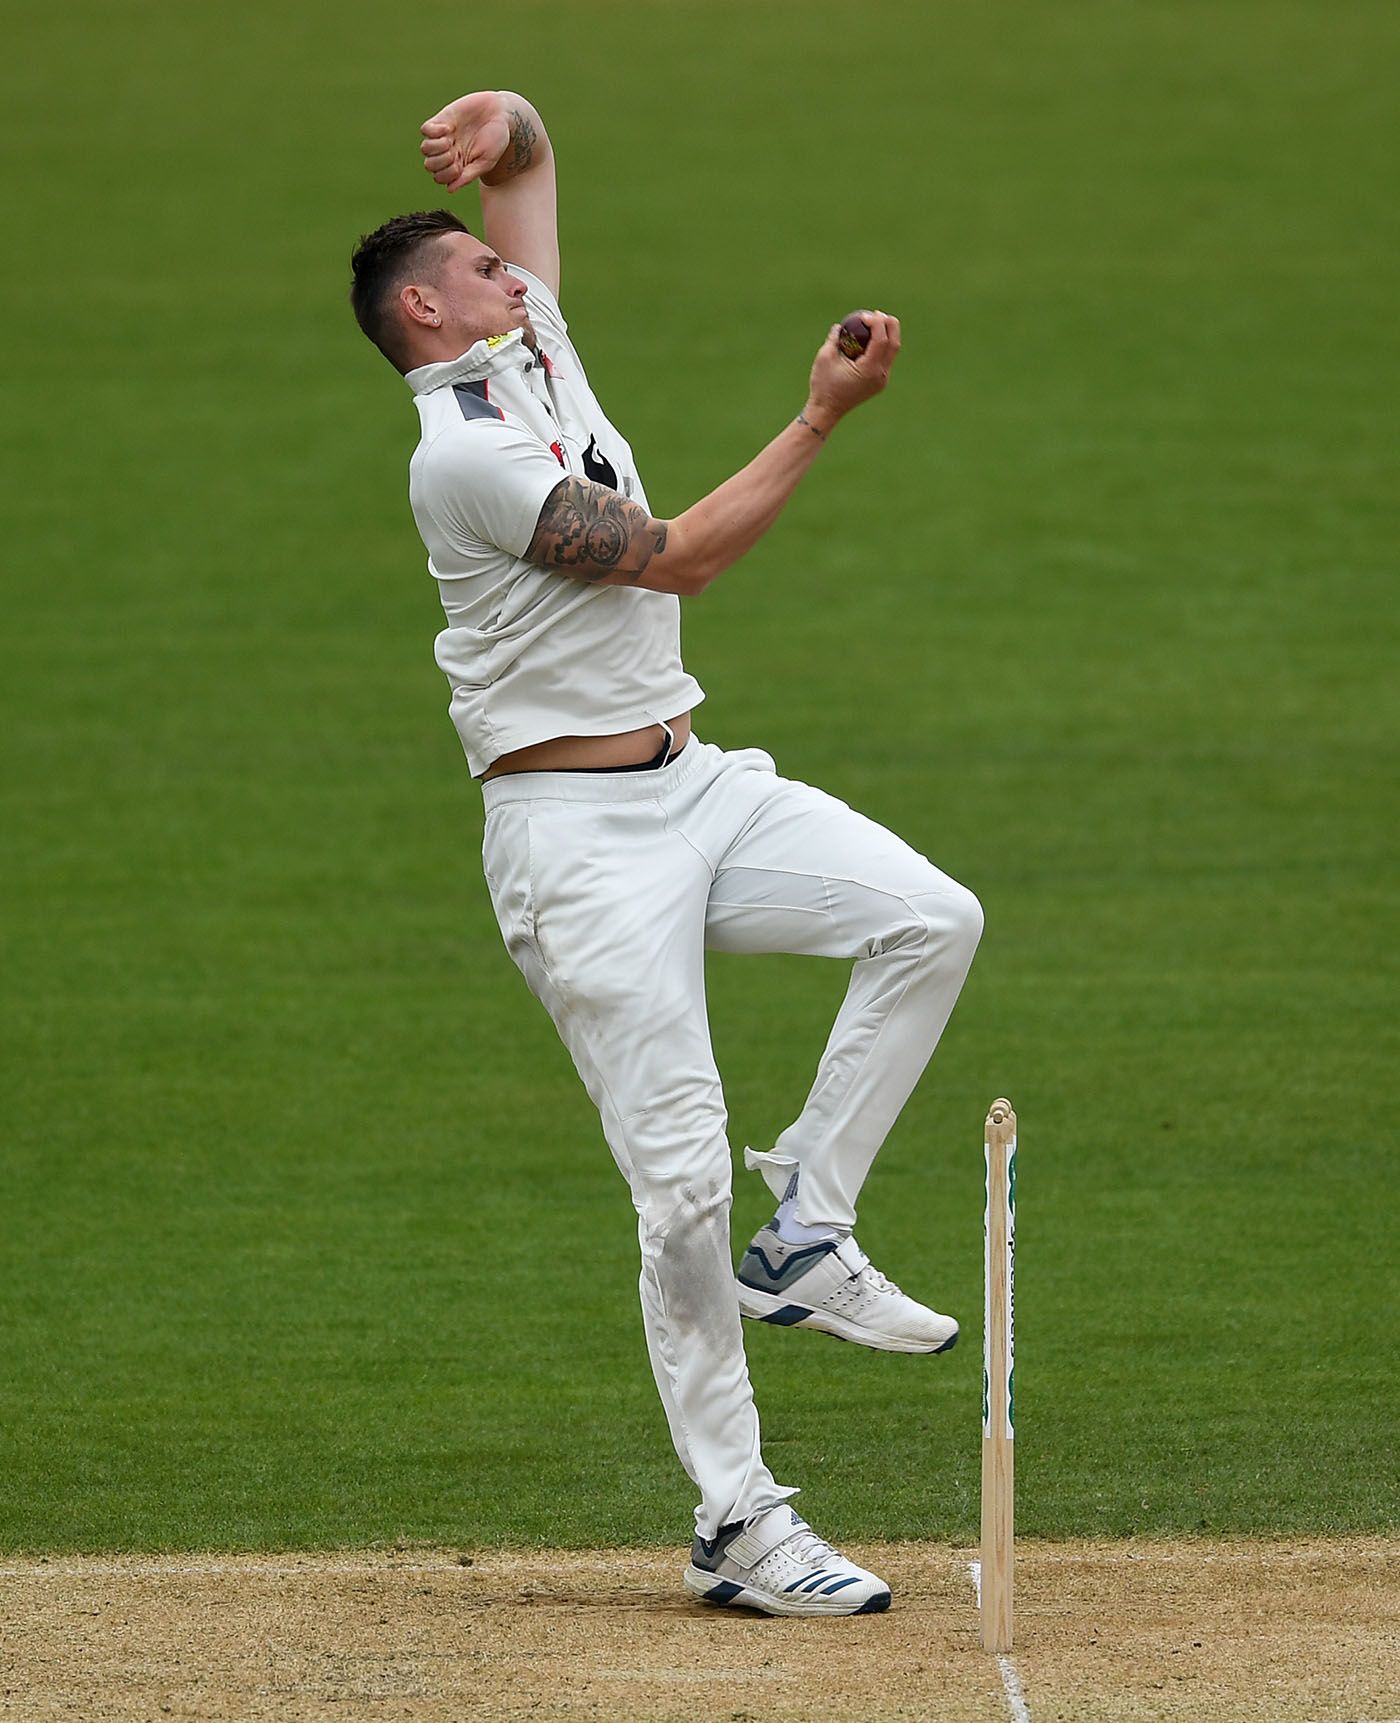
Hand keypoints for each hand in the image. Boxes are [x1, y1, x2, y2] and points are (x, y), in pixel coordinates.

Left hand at [420, 91, 511, 192]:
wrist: (501, 113)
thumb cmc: (497, 139)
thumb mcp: (485, 162)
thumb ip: (467, 176)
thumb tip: (449, 189)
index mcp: (459, 165)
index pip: (439, 177)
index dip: (446, 175)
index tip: (459, 167)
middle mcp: (449, 151)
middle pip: (429, 164)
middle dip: (440, 162)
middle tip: (454, 153)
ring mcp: (444, 136)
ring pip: (425, 148)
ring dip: (436, 148)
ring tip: (450, 141)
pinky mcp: (442, 119)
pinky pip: (425, 129)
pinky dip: (433, 132)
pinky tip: (448, 128)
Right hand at [804, 311, 900, 431]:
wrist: (827, 411)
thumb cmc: (823, 385)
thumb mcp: (825, 357)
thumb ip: (834, 338)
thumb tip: (840, 325)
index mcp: (869, 369)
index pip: (881, 340)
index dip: (876, 323)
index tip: (864, 315)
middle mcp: (880, 375)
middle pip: (894, 343)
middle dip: (888, 324)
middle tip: (877, 314)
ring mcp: (882, 380)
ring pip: (892, 351)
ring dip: (887, 334)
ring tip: (875, 323)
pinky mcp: (880, 382)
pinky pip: (885, 359)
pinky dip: (881, 346)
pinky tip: (870, 338)